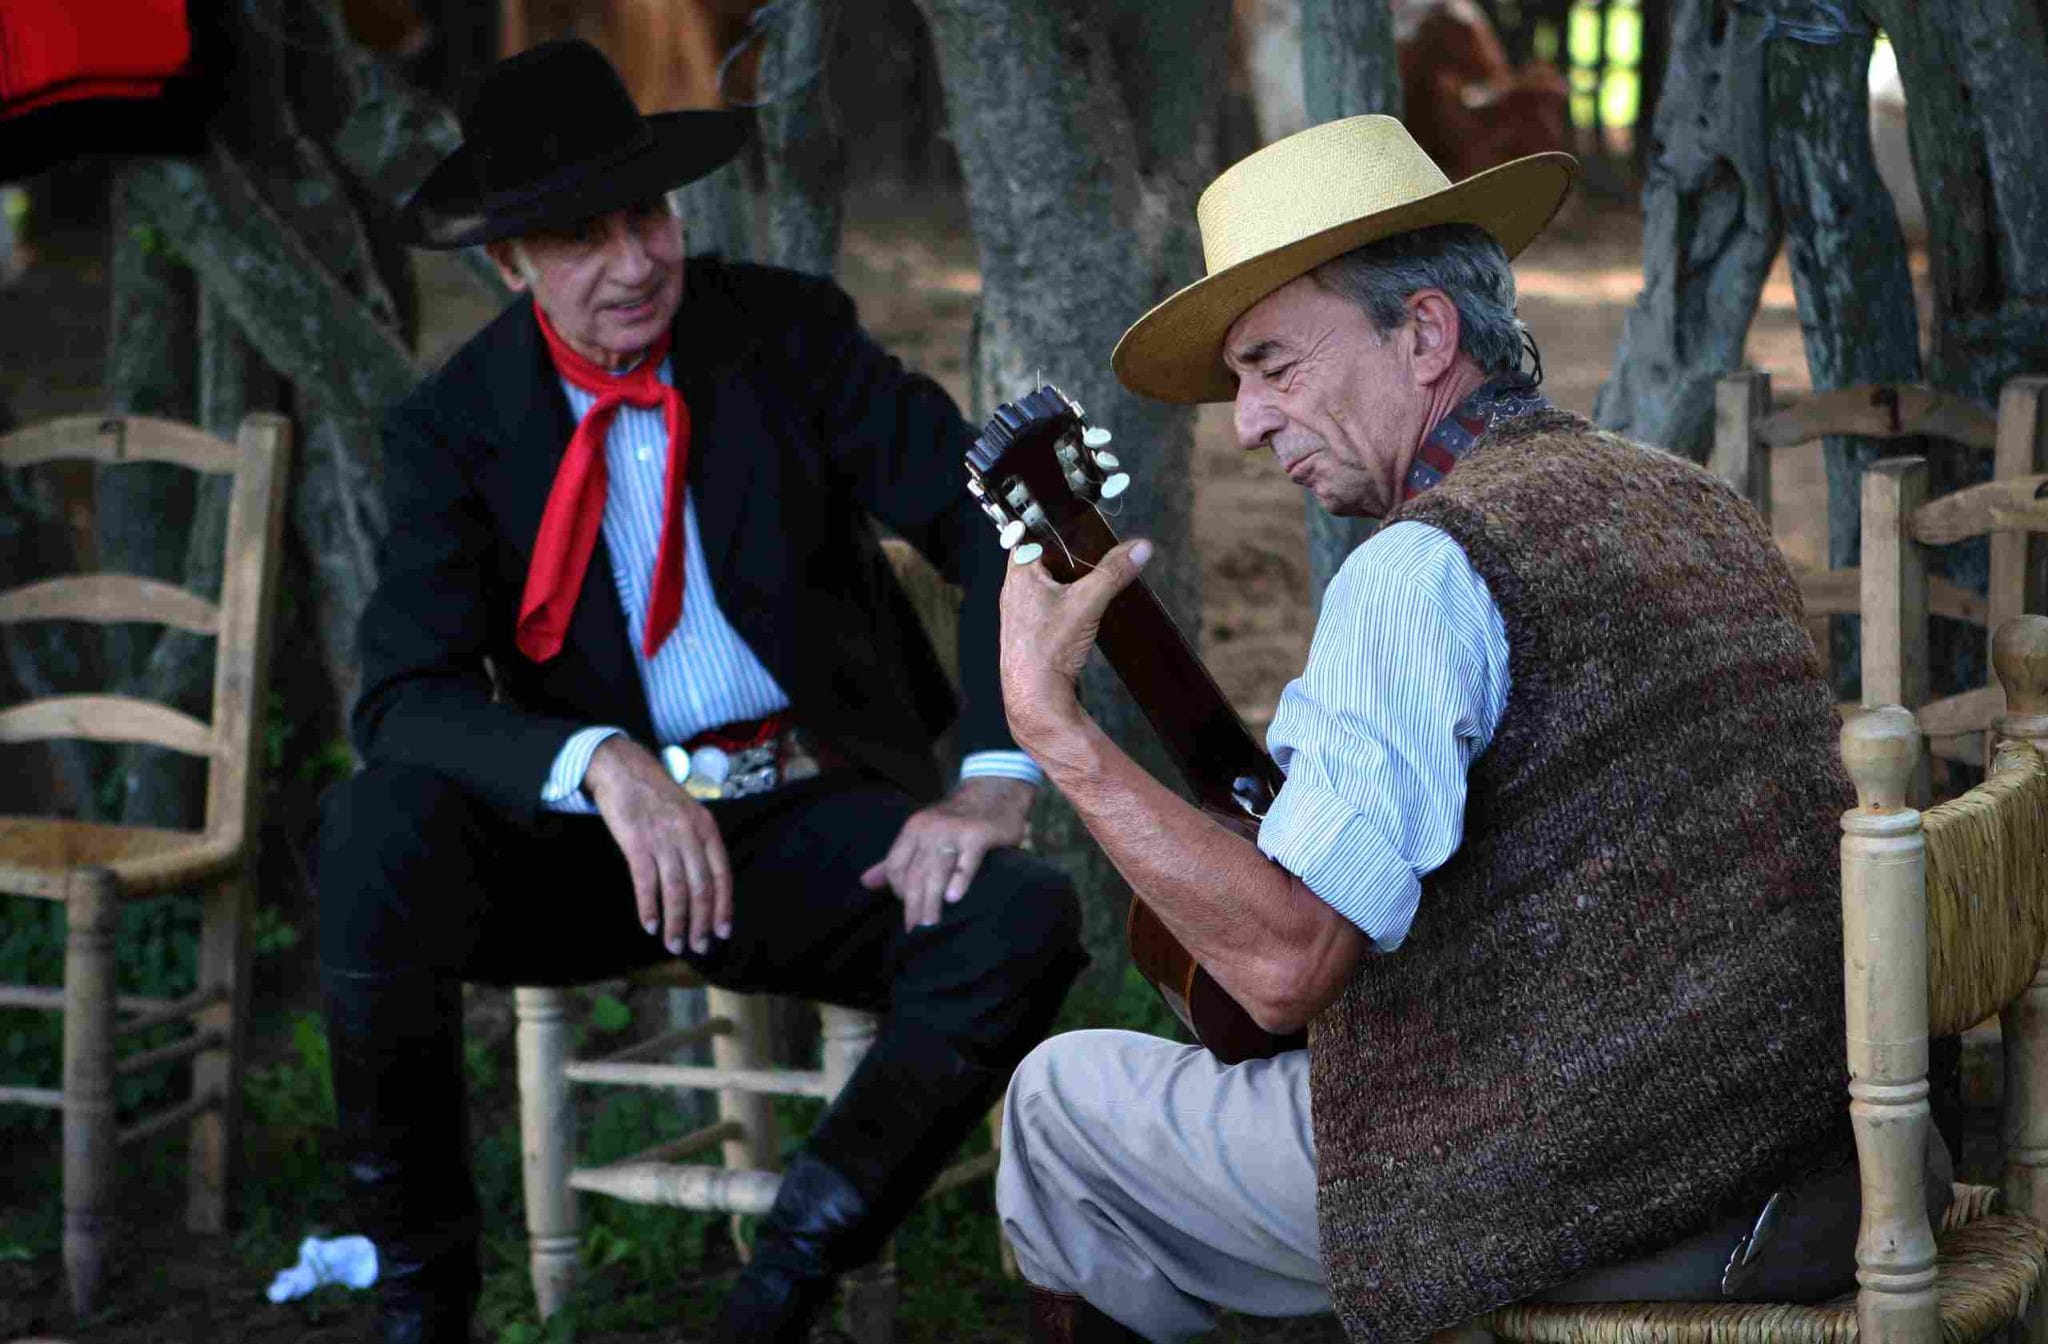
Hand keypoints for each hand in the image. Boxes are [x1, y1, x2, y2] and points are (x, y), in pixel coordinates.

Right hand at [584, 736, 732, 955]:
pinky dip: (649, 907)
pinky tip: (650, 925)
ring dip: (676, 922)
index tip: (722, 932)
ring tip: (674, 944)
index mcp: (706, 829)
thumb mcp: (690, 814)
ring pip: (675, 890)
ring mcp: (663, 839)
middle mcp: (689, 835)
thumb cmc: (657, 796)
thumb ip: (699, 845)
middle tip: (698, 947)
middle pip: (700, 888)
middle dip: (701, 923)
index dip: (723, 907)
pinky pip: (646, 882)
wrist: (624, 770)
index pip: (722, 876)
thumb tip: (705, 886)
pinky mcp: (636, 843)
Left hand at [861, 775, 1034, 930]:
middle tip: (915, 930)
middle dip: (912, 904)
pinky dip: (959, 880)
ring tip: (930, 924)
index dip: (898, 891)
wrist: (995, 789)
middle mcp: (930, 829)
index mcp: (914, 829)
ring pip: (937, 871)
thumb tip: (865, 882)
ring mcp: (954, 831)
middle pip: (914, 873)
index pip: (896, 867)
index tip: (909, 910)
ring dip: (931, 900)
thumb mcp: (922, 832)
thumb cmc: (956, 818)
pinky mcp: (978, 835)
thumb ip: (896, 858)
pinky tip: (954, 898)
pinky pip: (966, 861)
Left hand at [998, 536, 1153, 749]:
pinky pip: (1049, 603)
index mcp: (1020, 571)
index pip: (1033, 531)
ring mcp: (1021, 610)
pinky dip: (1066, 601)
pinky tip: (1082, 609)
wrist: (1035, 696)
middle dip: (1069, 554)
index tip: (1080, 521)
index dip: (1056, 525)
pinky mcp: (1031, 629)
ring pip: (1048, 581)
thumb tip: (1139, 548)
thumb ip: (1113, 572)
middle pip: (1044, 556)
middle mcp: (1015, 588)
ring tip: (1091, 579)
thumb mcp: (1087, 603)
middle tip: (1095, 550)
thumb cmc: (1047, 649)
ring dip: (1069, 580)